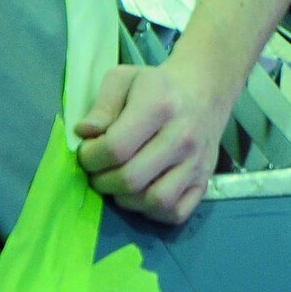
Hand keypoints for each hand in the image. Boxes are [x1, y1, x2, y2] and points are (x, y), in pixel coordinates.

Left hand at [75, 52, 240, 224]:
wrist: (203, 91)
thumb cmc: (156, 87)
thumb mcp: (124, 79)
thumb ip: (102, 105)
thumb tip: (85, 133)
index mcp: (160, 106)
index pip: (115, 148)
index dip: (90, 156)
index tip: (88, 151)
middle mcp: (183, 136)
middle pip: (130, 178)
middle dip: (102, 180)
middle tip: (99, 170)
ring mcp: (197, 162)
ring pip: (154, 201)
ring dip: (126, 199)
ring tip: (119, 183)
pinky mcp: (205, 180)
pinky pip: (175, 212)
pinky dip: (153, 212)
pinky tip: (143, 193)